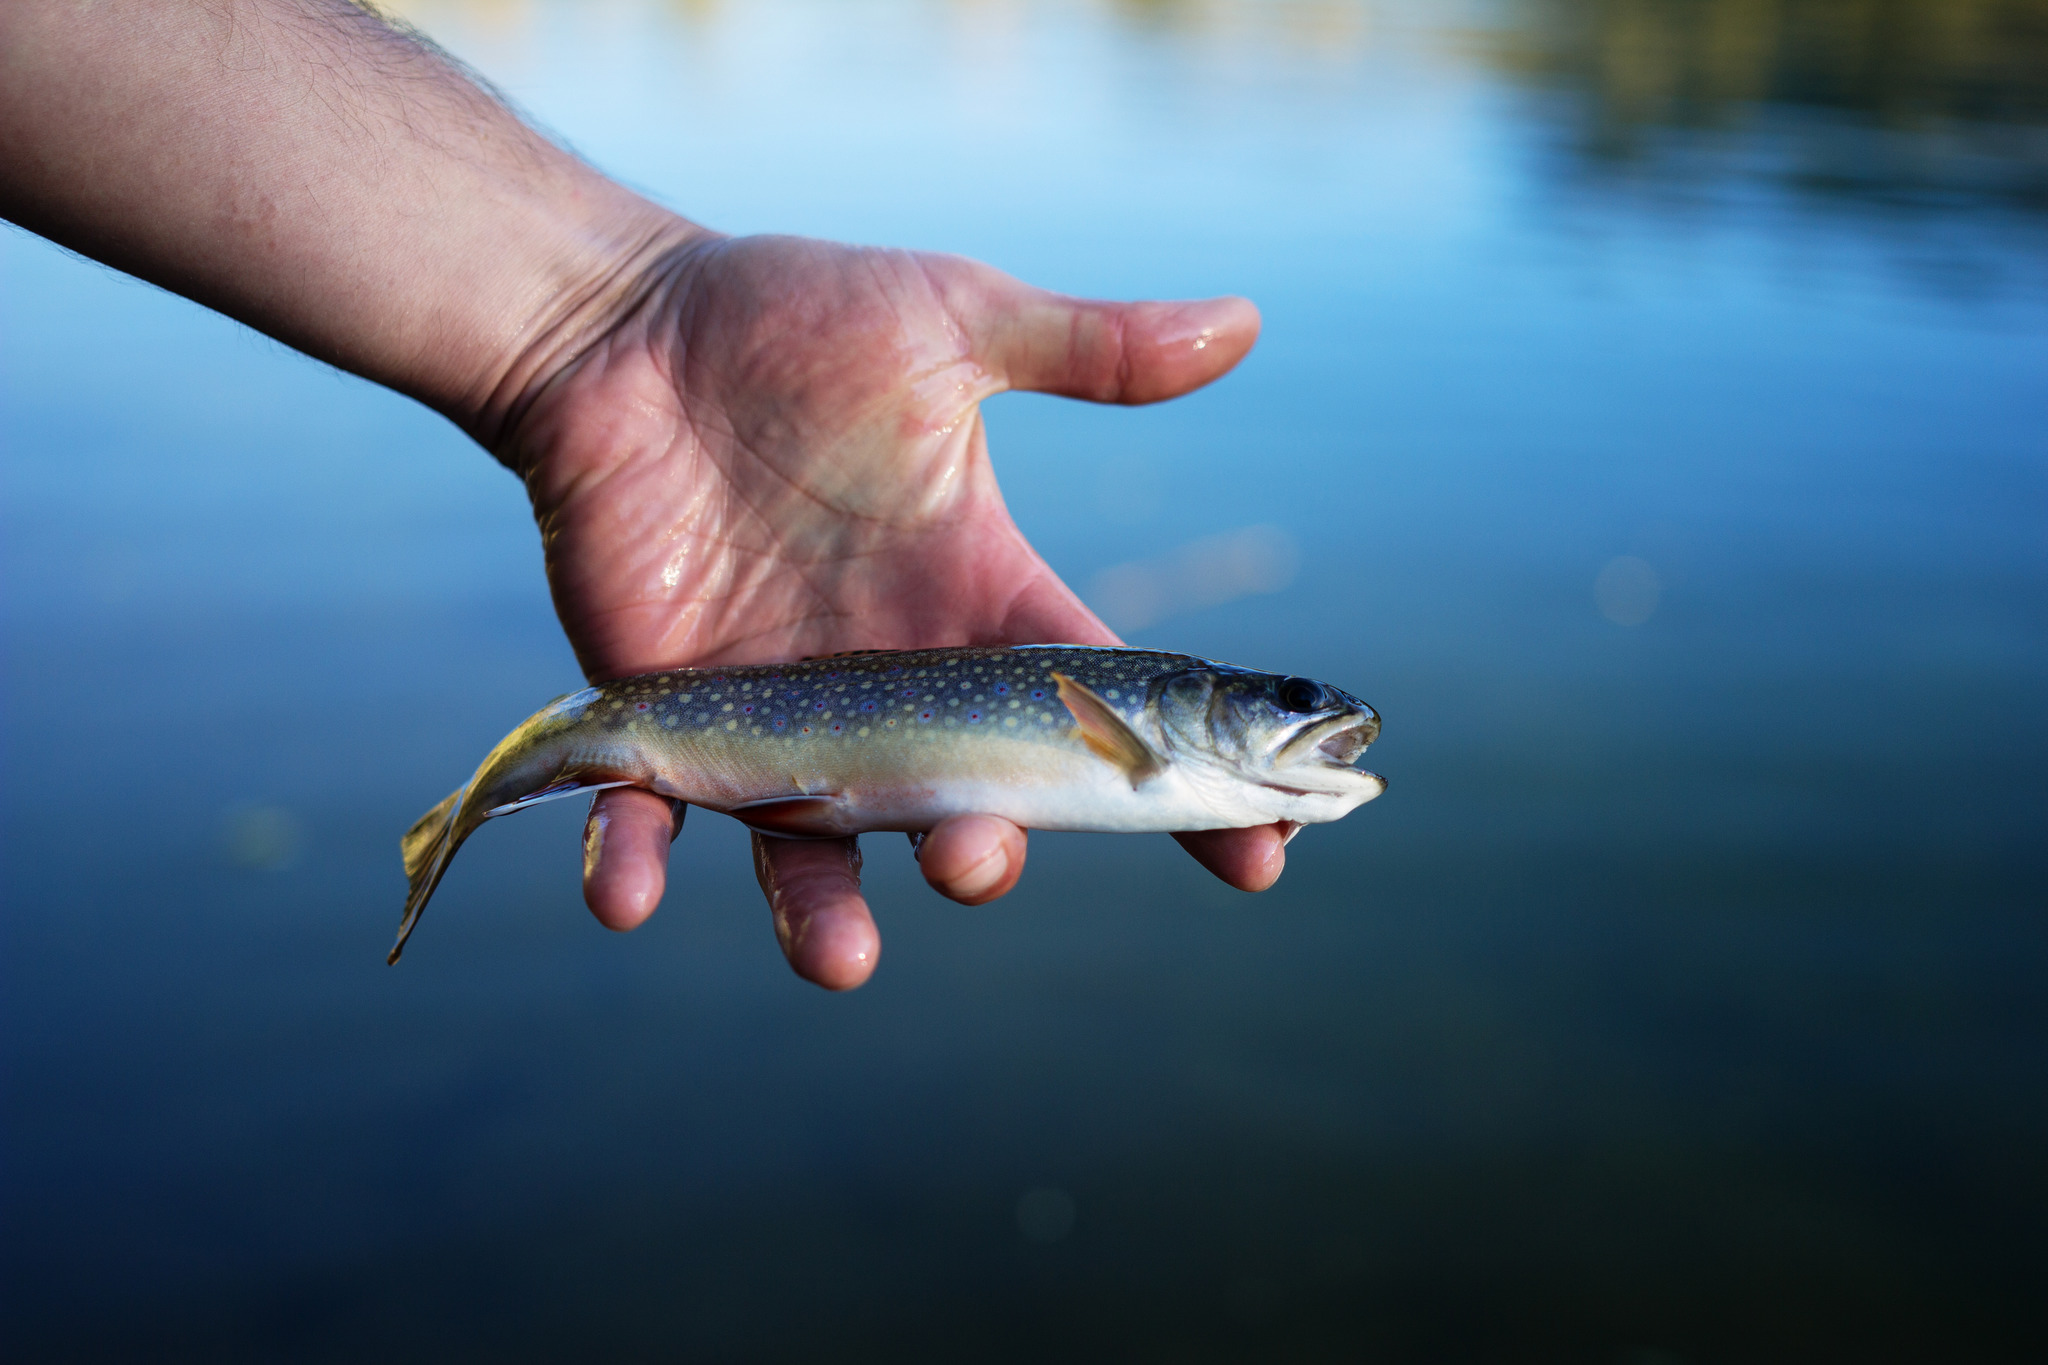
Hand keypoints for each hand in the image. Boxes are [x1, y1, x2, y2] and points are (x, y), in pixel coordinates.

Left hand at [499, 232, 1290, 987]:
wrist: (621, 327)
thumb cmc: (790, 318)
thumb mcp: (954, 321)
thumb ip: (1090, 346)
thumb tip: (1245, 319)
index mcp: (978, 605)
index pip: (1102, 716)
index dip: (1182, 789)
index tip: (1261, 855)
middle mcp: (893, 684)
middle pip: (965, 806)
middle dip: (987, 852)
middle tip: (983, 857)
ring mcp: (779, 716)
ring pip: (821, 853)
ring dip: (829, 917)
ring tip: (842, 956)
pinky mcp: (668, 719)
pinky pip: (649, 817)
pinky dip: (636, 862)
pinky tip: (628, 895)